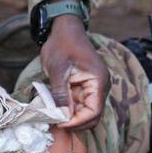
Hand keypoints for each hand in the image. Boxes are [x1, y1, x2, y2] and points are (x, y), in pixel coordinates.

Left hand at [40, 14, 108, 130]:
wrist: (64, 29)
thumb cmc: (62, 44)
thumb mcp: (58, 69)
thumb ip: (61, 93)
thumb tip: (62, 116)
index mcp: (98, 81)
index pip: (94, 111)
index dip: (77, 121)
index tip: (59, 123)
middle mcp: (99, 87)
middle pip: (92, 116)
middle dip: (74, 122)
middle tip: (53, 121)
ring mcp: (92, 88)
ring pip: (84, 112)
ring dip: (70, 116)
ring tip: (52, 114)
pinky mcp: (84, 87)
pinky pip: (78, 104)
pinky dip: (67, 108)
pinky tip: (54, 107)